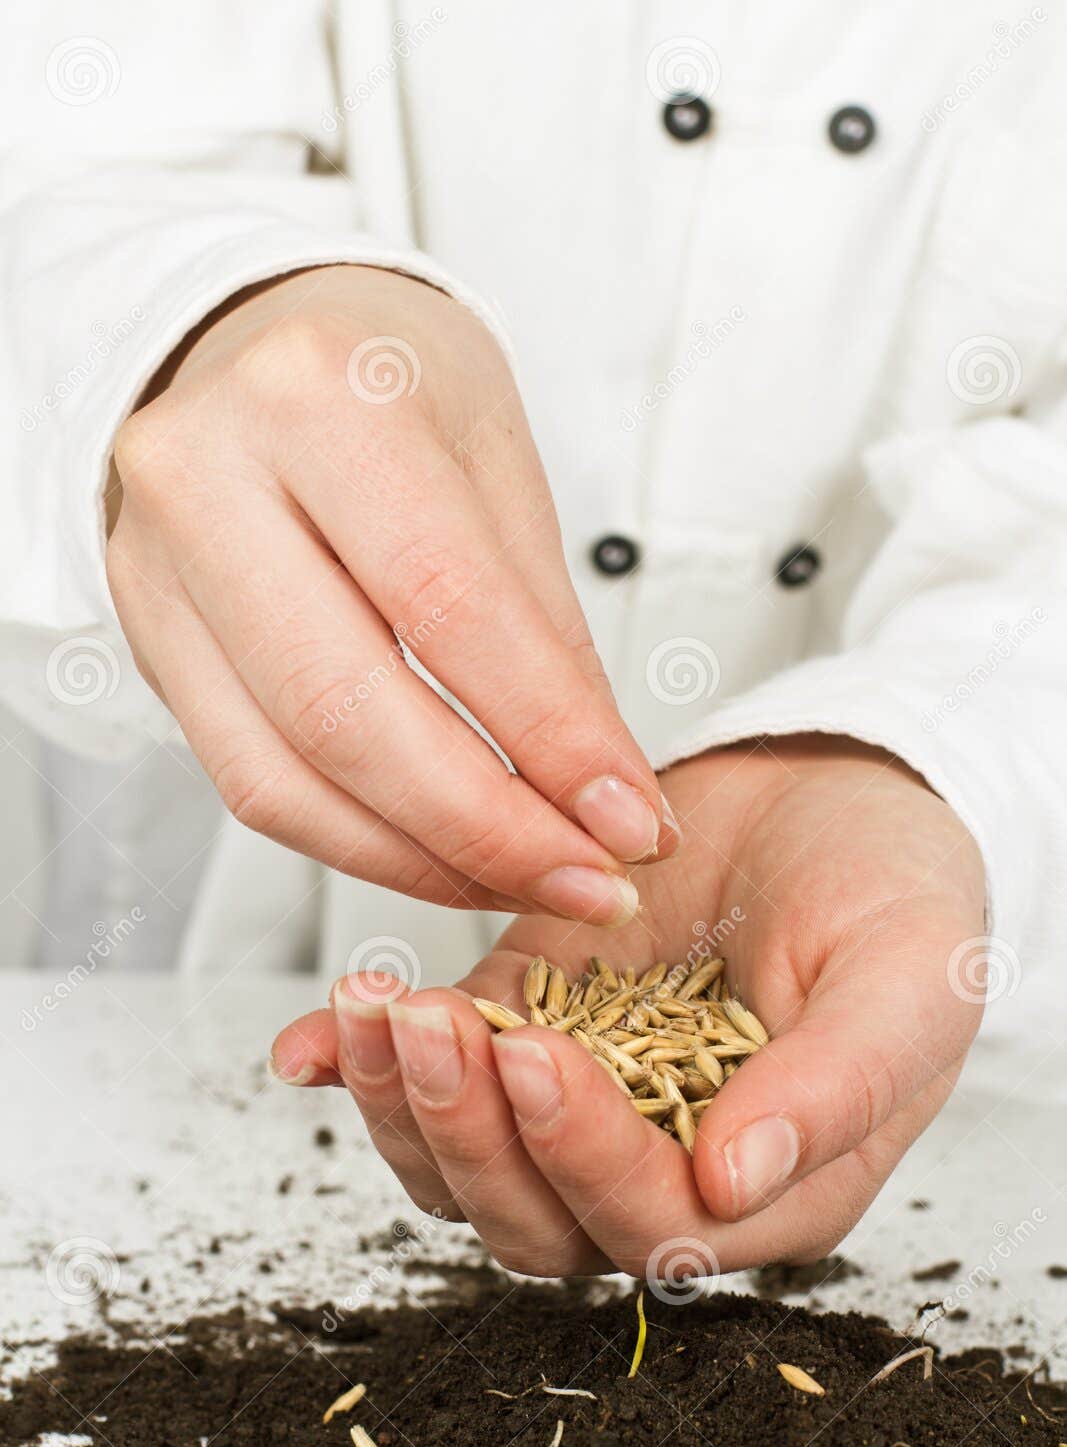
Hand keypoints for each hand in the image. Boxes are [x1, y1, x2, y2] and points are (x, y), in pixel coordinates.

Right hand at [107, 265, 674, 922]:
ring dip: (426, 858)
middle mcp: (206, 479)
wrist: (255, 343)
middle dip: (488, 826)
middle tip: (591, 878)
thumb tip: (604, 791)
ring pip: (287, 777)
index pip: (446, 603)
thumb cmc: (386, 384)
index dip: (548, 735)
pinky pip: (253, 786)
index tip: (630, 819)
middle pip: (348, 711)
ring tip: (531, 876)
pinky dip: (362, 843)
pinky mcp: (148, 645)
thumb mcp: (497, 463)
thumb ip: (545, 632)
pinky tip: (445, 855)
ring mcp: (154, 569)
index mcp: (316, 398)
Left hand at [272, 736, 986, 1275]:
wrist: (828, 794)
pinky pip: (429, 1083)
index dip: (586, 1157)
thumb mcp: (906, 976)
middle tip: (435, 1026)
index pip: (655, 1223)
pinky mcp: (516, 1031)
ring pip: (465, 1170)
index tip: (542, 1057)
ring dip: (405, 1106)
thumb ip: (839, 1084)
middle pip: (537, 1219)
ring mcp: (576, 1105)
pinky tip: (317, 1037)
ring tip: (377, 1007)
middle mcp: (660, 1167)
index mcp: (768, 1187)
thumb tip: (734, 1181)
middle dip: (471, 1134)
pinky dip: (361, 1072)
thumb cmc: (891, 889)